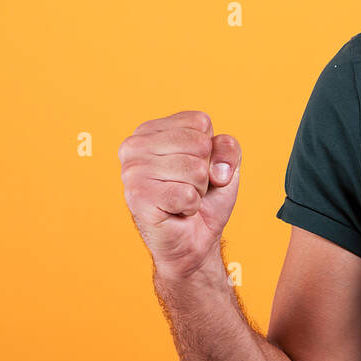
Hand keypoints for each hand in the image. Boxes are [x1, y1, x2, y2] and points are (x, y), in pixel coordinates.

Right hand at [118, 110, 242, 280]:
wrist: (195, 238)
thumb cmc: (206, 196)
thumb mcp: (225, 163)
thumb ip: (228, 148)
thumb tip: (216, 170)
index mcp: (151, 129)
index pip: (200, 122)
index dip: (210, 148)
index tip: (196, 165)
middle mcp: (134, 146)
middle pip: (199, 144)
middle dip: (205, 170)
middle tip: (189, 185)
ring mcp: (132, 172)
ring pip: (195, 170)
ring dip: (198, 190)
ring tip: (183, 197)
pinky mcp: (137, 198)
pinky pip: (187, 195)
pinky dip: (191, 206)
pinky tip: (176, 210)